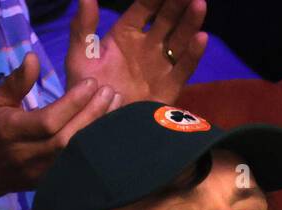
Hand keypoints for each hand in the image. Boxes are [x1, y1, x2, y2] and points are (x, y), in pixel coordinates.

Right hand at [0, 52, 119, 202]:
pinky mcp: (54, 180)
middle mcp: (30, 153)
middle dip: (93, 113)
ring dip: (100, 129)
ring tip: (116, 106)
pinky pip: (81, 164)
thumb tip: (33, 58)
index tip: (92, 83)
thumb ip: (16, 82)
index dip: (73, 102)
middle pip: (69, 136)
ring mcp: (44, 171)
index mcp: (12, 131)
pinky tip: (112, 129)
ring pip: (79, 152)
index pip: (50, 119)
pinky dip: (98, 146)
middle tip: (110, 92)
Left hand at [66, 0, 207, 105]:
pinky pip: (184, 67)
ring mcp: (160, 66)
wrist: (97, 125)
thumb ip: (83, 26)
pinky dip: (193, 54)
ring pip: (180, 39)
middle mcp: (147, 47)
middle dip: (178, 4)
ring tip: (199, 5)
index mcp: (125, 34)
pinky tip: (201, 38)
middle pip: (167, 19)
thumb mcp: (79, 55)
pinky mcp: (170, 86)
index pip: (145, 7)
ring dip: (190, 22)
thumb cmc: (85, 89)